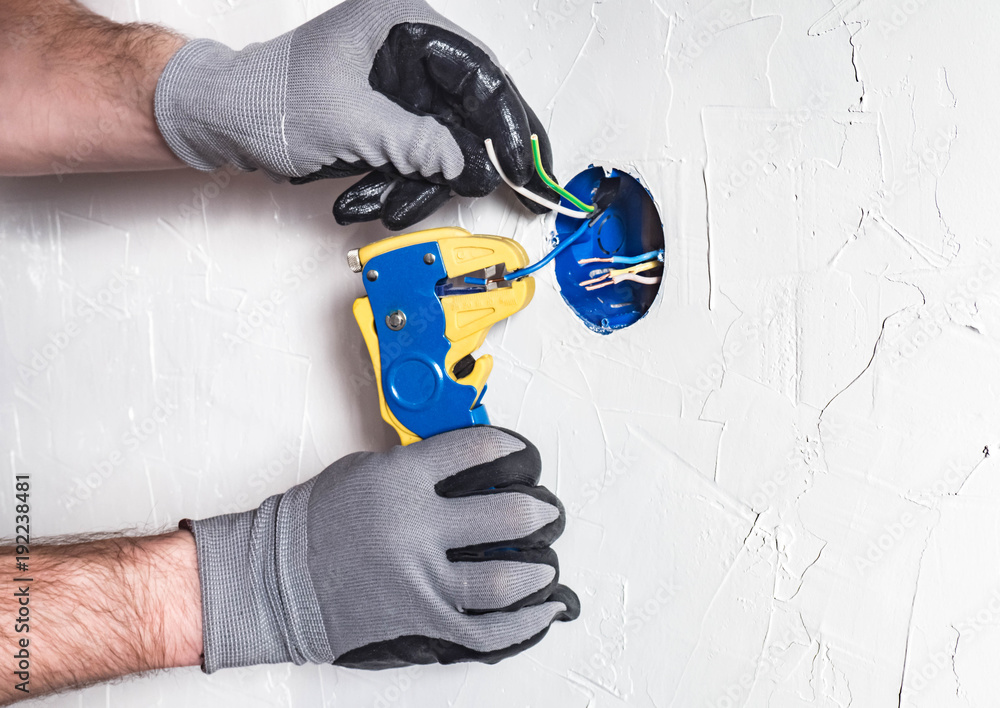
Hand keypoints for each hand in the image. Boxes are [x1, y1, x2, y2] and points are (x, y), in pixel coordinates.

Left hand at [155, 0, 560, 229]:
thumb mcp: (354, 124)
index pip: (479, 72)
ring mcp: (398, 85)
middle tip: (504, 193)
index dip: (509, 121)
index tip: (524, 164)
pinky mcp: (386, 115)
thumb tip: (472, 165)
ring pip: (440, 141)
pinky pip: (412, 154)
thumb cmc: (269, 100)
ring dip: (418, 184)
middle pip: (467, 110)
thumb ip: (420, 144)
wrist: (222, 119)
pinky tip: (369, 201)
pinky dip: (396, 183)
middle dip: (465, 161)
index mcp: (401, 24)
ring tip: (386, 206)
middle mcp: (407, 50)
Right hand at [183, 427, 578, 671]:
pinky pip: (487, 630)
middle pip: (506, 517)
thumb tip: (461, 467)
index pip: (475, 452)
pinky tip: (546, 609)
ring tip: (546, 561)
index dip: (508, 449)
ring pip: (506, 579)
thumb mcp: (362, 472)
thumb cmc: (310, 524)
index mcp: (401, 481)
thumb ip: (413, 469)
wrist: (272, 581)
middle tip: (547, 512)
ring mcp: (421, 580)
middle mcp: (417, 528)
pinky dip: (525, 624)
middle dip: (538, 512)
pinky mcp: (420, 620)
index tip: (520, 453)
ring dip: (539, 569)